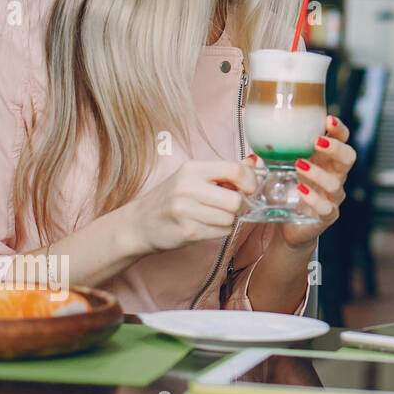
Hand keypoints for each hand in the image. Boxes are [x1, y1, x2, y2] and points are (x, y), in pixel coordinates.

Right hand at [129, 160, 257, 253]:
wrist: (139, 224)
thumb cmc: (171, 198)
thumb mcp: (194, 177)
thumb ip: (225, 171)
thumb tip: (254, 161)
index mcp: (192, 168)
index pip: (235, 170)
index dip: (250, 181)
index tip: (248, 189)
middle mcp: (187, 187)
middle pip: (236, 200)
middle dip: (237, 206)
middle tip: (226, 206)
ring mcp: (185, 210)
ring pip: (230, 218)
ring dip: (227, 220)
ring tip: (210, 216)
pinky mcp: (187, 231)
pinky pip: (222, 232)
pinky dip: (219, 231)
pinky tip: (204, 226)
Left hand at [272, 115, 356, 249]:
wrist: (288, 225)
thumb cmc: (287, 191)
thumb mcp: (279, 167)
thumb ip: (274, 152)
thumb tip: (256, 135)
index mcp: (326, 160)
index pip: (342, 140)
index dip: (339, 129)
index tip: (328, 120)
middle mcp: (334, 176)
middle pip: (348, 157)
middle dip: (336, 147)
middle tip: (317, 141)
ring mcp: (332, 197)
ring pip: (336, 183)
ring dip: (318, 173)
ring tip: (299, 165)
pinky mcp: (326, 216)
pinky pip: (326, 207)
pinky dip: (314, 199)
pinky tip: (301, 191)